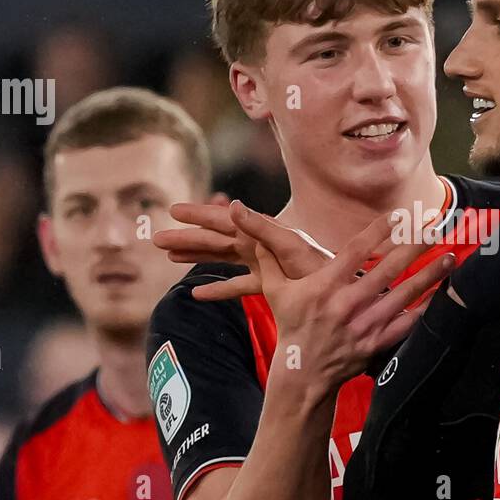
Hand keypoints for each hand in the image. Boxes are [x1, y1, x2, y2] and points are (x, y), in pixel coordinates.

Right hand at [154, 200, 332, 300]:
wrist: (343, 292)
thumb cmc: (321, 268)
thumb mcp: (291, 247)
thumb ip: (262, 229)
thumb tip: (232, 205)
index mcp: (263, 233)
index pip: (224, 220)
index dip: (199, 215)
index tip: (173, 210)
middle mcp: (260, 245)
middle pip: (216, 239)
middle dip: (188, 237)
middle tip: (155, 238)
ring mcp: (264, 264)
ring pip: (222, 258)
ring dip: (197, 256)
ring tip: (169, 255)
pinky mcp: (269, 284)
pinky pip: (238, 285)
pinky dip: (219, 289)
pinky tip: (197, 294)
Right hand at [253, 210, 454, 387]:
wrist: (302, 373)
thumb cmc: (291, 328)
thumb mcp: (276, 293)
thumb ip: (270, 262)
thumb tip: (257, 236)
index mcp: (325, 286)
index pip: (355, 251)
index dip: (378, 231)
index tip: (399, 214)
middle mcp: (348, 303)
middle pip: (388, 269)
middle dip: (414, 246)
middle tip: (435, 227)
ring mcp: (365, 325)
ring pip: (404, 296)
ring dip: (429, 275)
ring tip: (450, 256)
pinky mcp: (376, 342)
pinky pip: (406, 325)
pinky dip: (425, 310)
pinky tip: (443, 295)